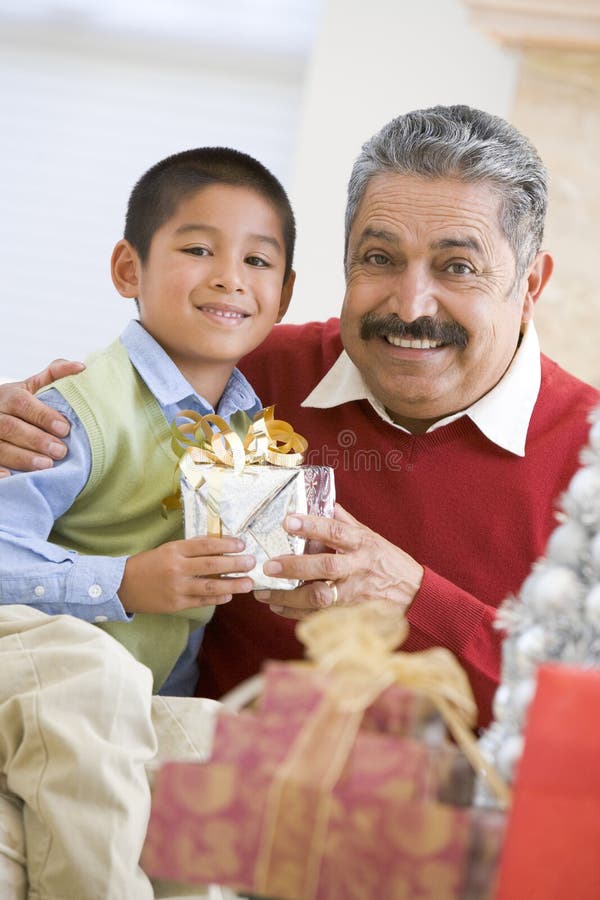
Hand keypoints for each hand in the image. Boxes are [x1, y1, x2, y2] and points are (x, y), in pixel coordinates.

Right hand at [0, 359, 84, 475]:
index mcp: (8, 396)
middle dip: (36, 440)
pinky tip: (12, 477)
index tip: (65, 429)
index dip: (44, 416)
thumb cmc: (20, 403)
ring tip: (46, 466)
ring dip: (22, 458)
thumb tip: (81, 367)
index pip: (24, 405)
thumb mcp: (34, 386)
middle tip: (60, 451)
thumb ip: (55, 374)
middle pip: (10, 427)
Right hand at [118, 536, 255, 613]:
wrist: (123, 586)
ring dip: (231, 585)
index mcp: (175, 551)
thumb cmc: (149, 564)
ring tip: (248, 583)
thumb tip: (221, 545)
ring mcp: (177, 588)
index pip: (206, 545)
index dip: (226, 544)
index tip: (242, 544)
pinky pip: (201, 602)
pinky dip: (216, 599)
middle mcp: (176, 569)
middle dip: (234, 564)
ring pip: (209, 587)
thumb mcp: (168, 549)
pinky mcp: (175, 605)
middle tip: (251, 563)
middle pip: (211, 566)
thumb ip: (192, 548)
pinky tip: (229, 596)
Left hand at [254, 504, 423, 619]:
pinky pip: (320, 616)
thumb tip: (326, 504)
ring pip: (319, 598)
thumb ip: (347, 524)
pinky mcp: (352, 615)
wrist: (416, 596)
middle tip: (269, 566)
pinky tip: (279, 607)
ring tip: (265, 593)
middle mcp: (359, 568)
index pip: (335, 531)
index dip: (311, 525)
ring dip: (289, 597)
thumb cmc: (390, 563)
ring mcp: (356, 594)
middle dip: (294, 567)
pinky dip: (296, 613)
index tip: (288, 521)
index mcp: (363, 544)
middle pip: (325, 567)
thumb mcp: (373, 538)